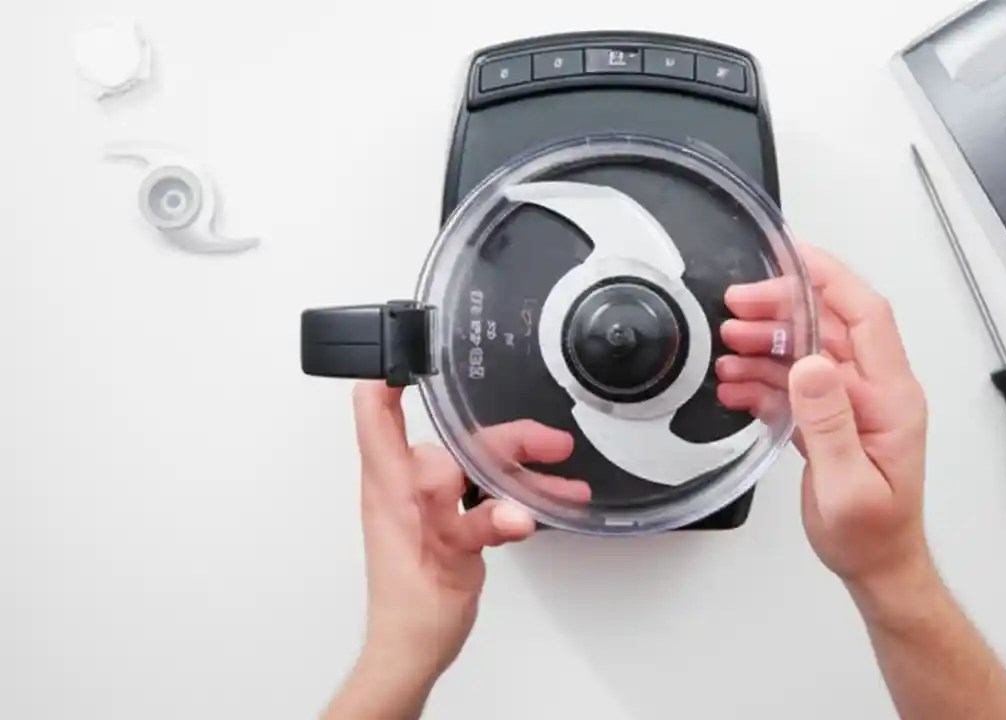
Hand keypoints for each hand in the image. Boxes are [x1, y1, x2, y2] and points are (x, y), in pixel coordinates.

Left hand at [325, 383, 582, 718]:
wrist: (413, 648)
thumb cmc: (409, 608)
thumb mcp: (448, 560)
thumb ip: (483, 528)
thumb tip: (516, 509)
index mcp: (393, 484)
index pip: (378, 412)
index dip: (391, 373)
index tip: (411, 342)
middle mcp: (407, 487)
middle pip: (456, 441)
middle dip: (509, 438)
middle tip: (553, 444)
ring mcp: (428, 505)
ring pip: (479, 468)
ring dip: (523, 472)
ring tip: (564, 480)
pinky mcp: (448, 523)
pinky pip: (486, 496)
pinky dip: (517, 497)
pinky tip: (545, 505)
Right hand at [717, 245, 930, 594]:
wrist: (877, 567)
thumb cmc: (872, 535)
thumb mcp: (848, 485)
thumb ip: (829, 423)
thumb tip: (810, 364)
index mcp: (891, 397)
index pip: (865, 316)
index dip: (830, 277)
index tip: (792, 254)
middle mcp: (875, 391)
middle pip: (828, 325)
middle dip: (781, 306)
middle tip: (736, 304)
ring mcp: (853, 403)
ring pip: (806, 350)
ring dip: (765, 341)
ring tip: (725, 342)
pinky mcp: (831, 418)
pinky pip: (795, 382)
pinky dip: (762, 377)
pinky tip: (734, 382)